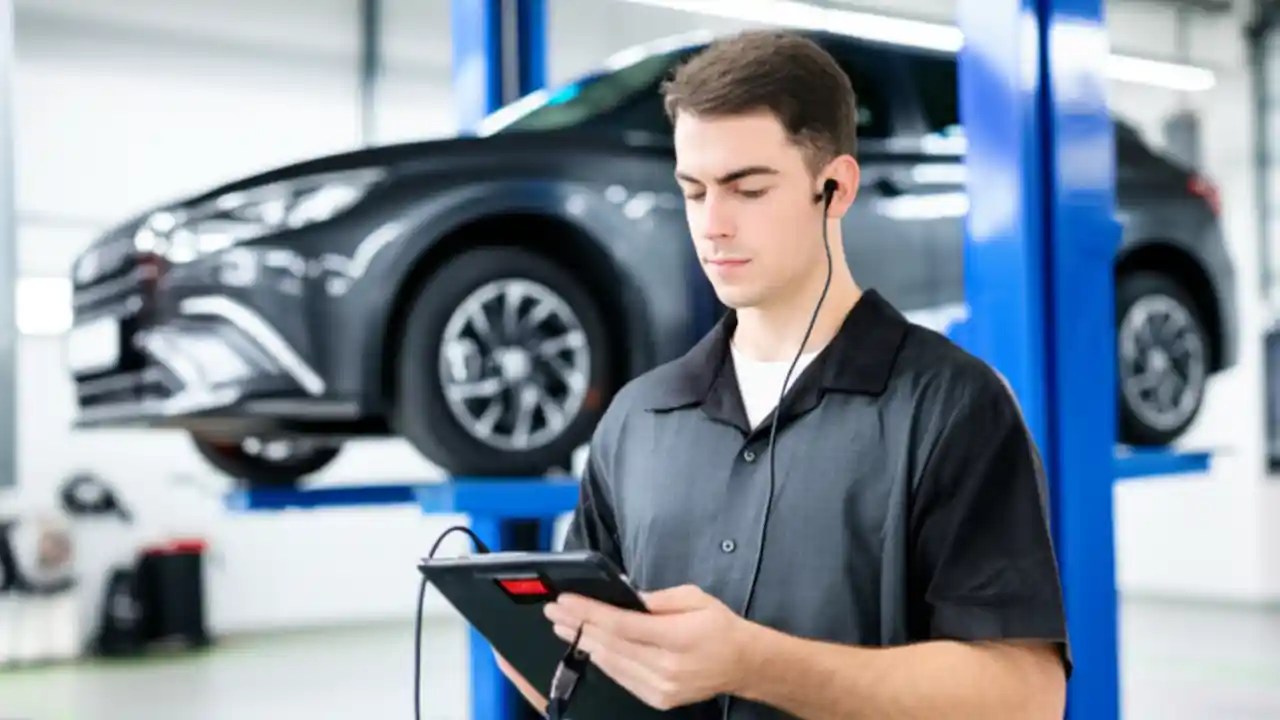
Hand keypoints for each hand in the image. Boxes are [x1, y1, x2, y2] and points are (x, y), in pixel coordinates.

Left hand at [544, 584, 752, 710]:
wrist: (743, 664)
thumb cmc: (719, 626)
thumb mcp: (694, 597)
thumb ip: (657, 599)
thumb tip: (624, 598)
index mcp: (679, 637)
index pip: (622, 624)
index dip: (589, 613)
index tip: (565, 601)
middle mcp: (668, 667)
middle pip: (611, 645)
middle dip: (578, 625)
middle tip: (554, 611)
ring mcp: (662, 688)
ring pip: (612, 664)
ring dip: (584, 643)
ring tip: (563, 626)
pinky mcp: (658, 699)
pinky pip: (622, 678)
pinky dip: (602, 660)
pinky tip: (589, 645)